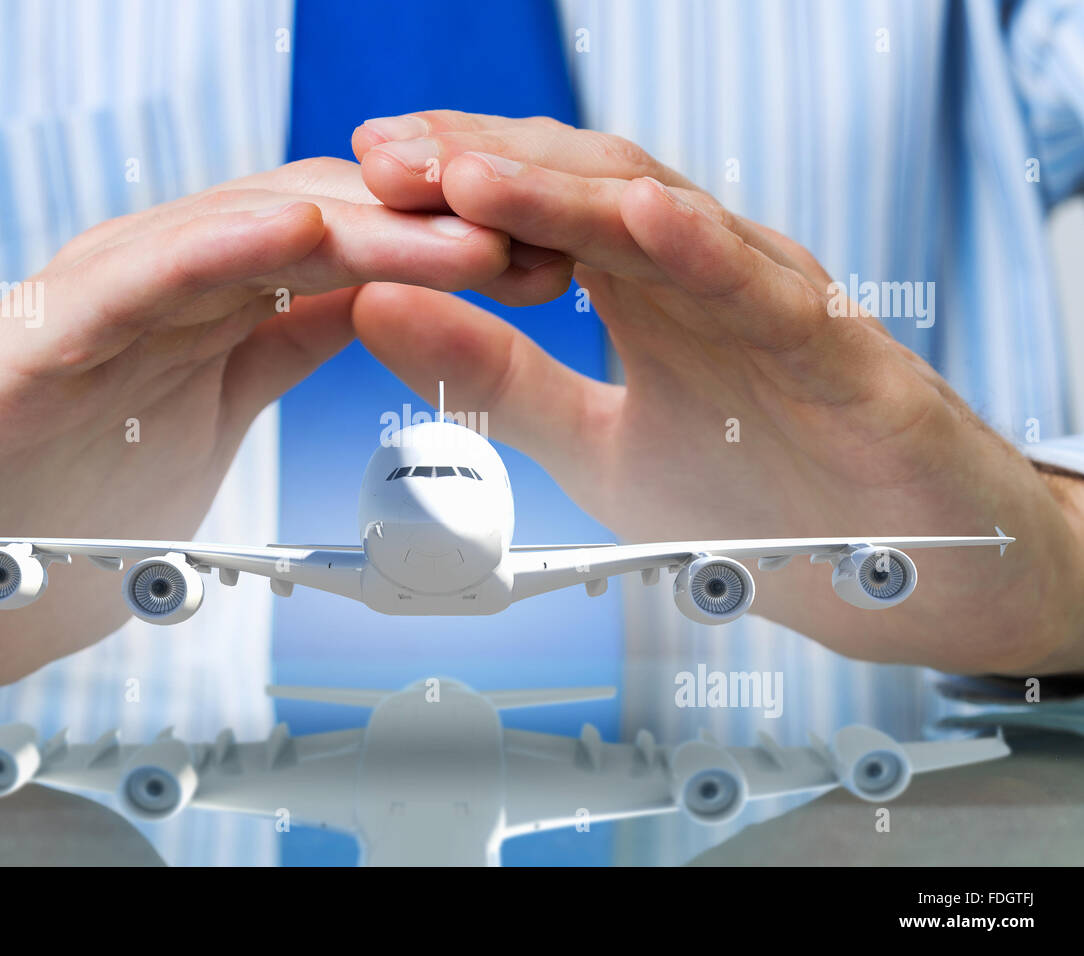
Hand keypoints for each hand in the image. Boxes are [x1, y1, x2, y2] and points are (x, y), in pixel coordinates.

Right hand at [0, 157, 571, 687]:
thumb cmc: (64, 497)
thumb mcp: (215, 410)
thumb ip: (284, 345)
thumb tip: (376, 303)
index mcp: (212, 303)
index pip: (349, 254)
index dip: (450, 249)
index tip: (547, 261)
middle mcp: (163, 281)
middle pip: (316, 224)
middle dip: (431, 224)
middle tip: (535, 231)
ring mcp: (102, 297)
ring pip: (241, 233)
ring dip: (357, 222)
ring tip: (453, 220)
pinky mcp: (37, 335)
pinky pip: (138, 279)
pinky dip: (215, 251)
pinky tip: (293, 230)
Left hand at [349, 112, 1083, 674]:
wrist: (892, 564)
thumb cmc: (753, 493)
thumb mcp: (593, 443)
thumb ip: (497, 381)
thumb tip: (382, 310)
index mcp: (644, 288)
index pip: (540, 207)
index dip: (454, 182)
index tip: (367, 171)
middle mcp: (705, 273)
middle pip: (587, 188)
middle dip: (485, 165)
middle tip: (387, 156)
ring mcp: (772, 302)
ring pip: (668, 223)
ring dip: (566, 195)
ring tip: (473, 175)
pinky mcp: (840, 353)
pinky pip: (770, 294)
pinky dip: (707, 254)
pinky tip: (646, 222)